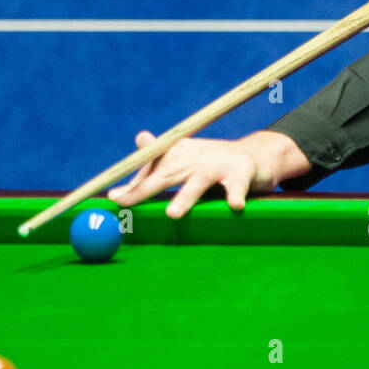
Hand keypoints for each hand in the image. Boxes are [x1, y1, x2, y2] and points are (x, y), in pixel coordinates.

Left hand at [108, 130, 285, 218]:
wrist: (253, 155)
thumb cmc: (210, 163)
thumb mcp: (180, 162)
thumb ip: (152, 170)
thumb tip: (121, 173)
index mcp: (177, 155)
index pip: (151, 170)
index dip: (133, 184)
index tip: (114, 198)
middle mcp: (193, 158)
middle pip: (166, 175)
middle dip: (146, 188)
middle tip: (128, 202)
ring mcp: (217, 165)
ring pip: (198, 183)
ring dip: (185, 197)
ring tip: (172, 213)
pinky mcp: (241, 172)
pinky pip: (237, 186)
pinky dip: (235, 195)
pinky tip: (234, 206)